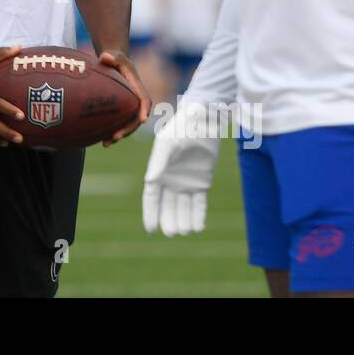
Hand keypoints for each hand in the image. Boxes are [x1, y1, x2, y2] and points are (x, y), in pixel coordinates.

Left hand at [97, 49, 151, 145]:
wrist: (115, 63)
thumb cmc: (115, 59)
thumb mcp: (115, 56)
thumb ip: (111, 57)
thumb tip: (105, 57)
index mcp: (137, 87)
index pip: (144, 100)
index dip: (143, 110)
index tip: (142, 120)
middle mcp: (135, 99)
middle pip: (136, 117)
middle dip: (128, 129)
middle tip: (115, 137)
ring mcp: (129, 107)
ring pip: (128, 125)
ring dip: (119, 135)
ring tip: (105, 144)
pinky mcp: (121, 111)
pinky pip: (120, 124)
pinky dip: (112, 133)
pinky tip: (101, 141)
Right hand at [142, 100, 221, 236]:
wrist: (203, 121)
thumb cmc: (181, 127)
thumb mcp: (168, 143)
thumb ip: (159, 162)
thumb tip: (150, 181)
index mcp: (159, 171)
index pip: (152, 197)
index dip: (150, 213)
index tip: (150, 229)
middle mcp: (171, 179)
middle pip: (168, 206)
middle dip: (169, 220)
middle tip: (171, 233)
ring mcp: (187, 181)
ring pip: (184, 207)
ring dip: (184, 220)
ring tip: (186, 231)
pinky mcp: (202, 181)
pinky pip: (200, 202)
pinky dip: (198, 214)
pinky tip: (198, 226)